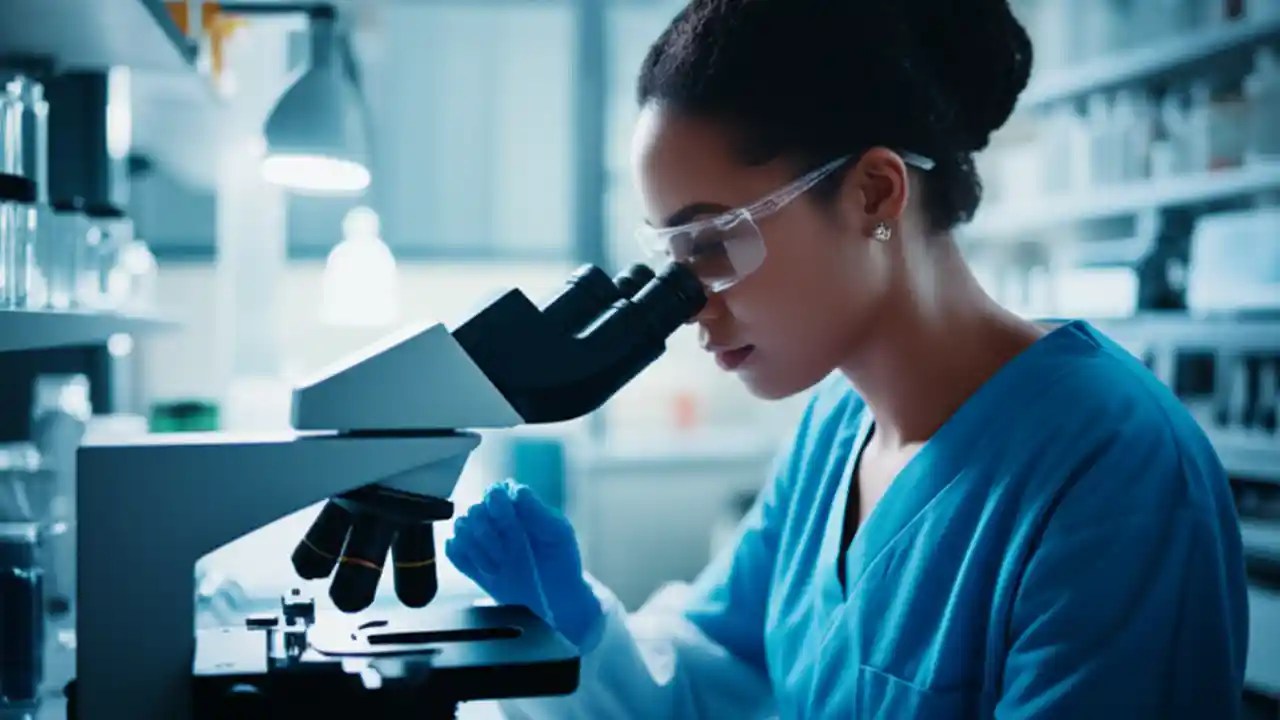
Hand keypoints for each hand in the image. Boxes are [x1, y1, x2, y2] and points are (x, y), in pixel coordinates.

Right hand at [445, 480, 602, 648]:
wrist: (553, 592)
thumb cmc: (560, 556)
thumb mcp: (558, 533)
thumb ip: (538, 511)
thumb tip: (518, 490)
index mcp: (515, 504)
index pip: (494, 492)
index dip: (498, 507)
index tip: (512, 525)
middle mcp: (494, 516)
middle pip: (474, 511)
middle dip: (488, 535)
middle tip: (507, 554)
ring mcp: (481, 537)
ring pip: (460, 528)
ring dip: (477, 550)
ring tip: (498, 567)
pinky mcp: (470, 558)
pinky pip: (453, 549)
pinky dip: (464, 559)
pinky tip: (485, 570)